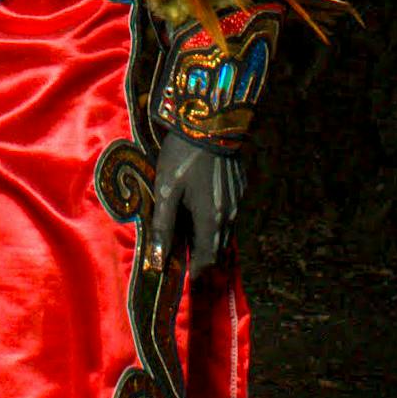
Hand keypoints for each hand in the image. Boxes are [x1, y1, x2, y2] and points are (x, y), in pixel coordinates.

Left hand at [142, 126, 241, 276]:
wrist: (211, 121)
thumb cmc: (183, 156)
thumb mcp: (166, 191)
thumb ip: (163, 226)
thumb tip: (157, 260)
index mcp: (211, 220)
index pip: (207, 258)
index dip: (197, 271)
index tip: (185, 276)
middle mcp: (229, 215)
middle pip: (217, 247)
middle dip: (203, 256)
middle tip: (185, 258)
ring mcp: (237, 200)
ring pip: (224, 230)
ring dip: (209, 237)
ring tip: (190, 235)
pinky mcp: (239, 186)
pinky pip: (228, 213)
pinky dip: (215, 220)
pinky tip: (200, 210)